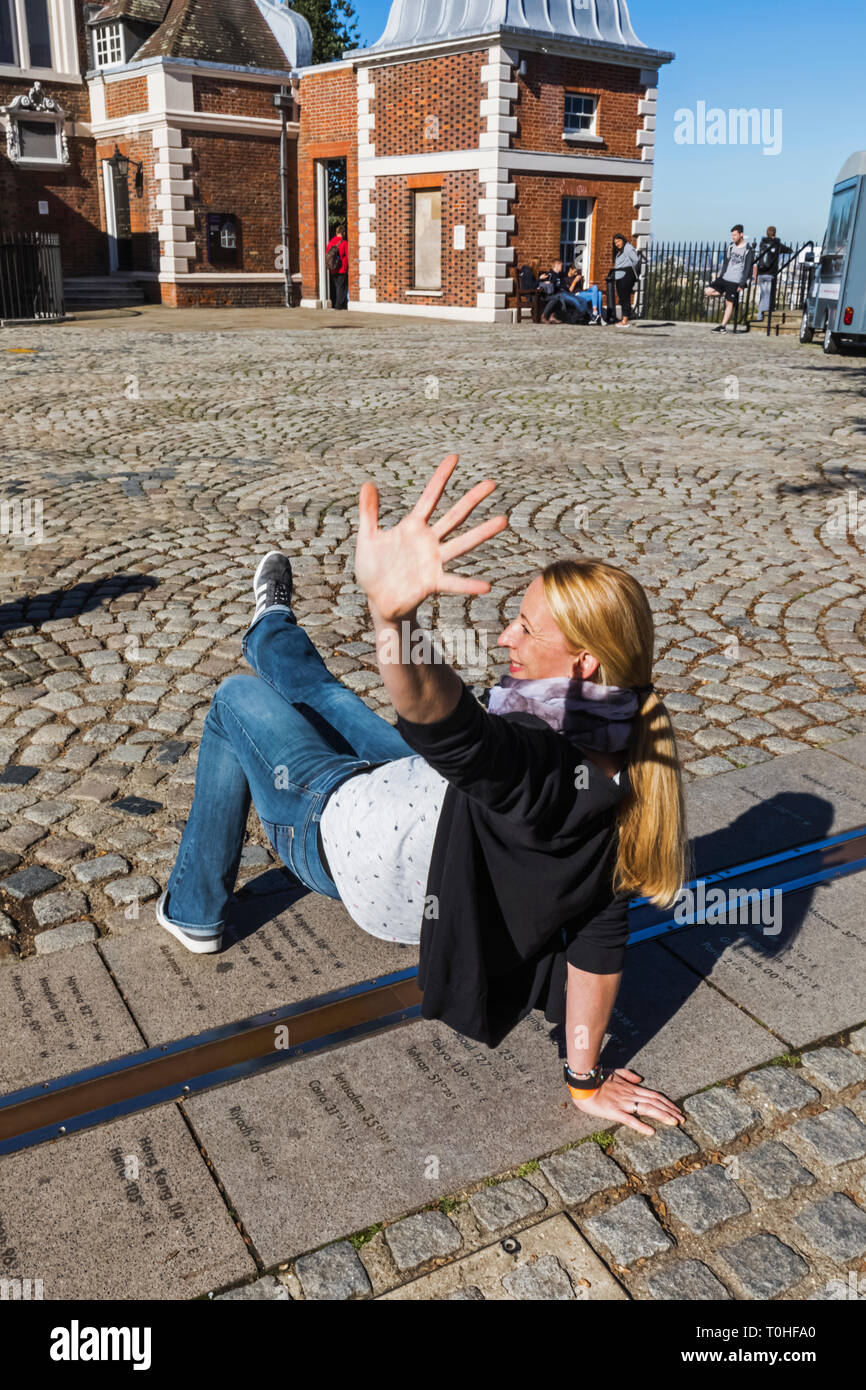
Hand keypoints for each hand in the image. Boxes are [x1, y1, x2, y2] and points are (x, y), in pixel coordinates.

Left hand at [355, 454, 508, 622]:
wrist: (377, 600)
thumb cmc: (373, 569)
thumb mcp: (368, 537)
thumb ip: (369, 512)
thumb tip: (367, 483)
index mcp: (413, 527)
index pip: (430, 497)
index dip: (441, 477)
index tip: (454, 457)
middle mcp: (428, 541)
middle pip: (454, 515)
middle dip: (472, 499)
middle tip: (492, 483)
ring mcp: (433, 561)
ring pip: (461, 544)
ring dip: (482, 533)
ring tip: (503, 520)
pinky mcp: (432, 583)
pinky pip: (453, 583)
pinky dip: (468, 585)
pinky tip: (485, 586)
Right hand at [572, 1067, 684, 1135]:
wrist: (583, 1083)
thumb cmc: (597, 1077)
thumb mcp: (614, 1072)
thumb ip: (628, 1075)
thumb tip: (641, 1080)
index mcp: (632, 1087)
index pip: (654, 1095)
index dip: (668, 1103)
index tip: (678, 1110)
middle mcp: (630, 1095)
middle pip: (655, 1102)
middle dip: (670, 1111)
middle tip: (682, 1119)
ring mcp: (623, 1103)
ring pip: (647, 1109)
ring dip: (662, 1116)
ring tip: (674, 1123)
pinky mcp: (614, 1111)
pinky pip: (630, 1119)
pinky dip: (641, 1125)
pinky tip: (651, 1131)